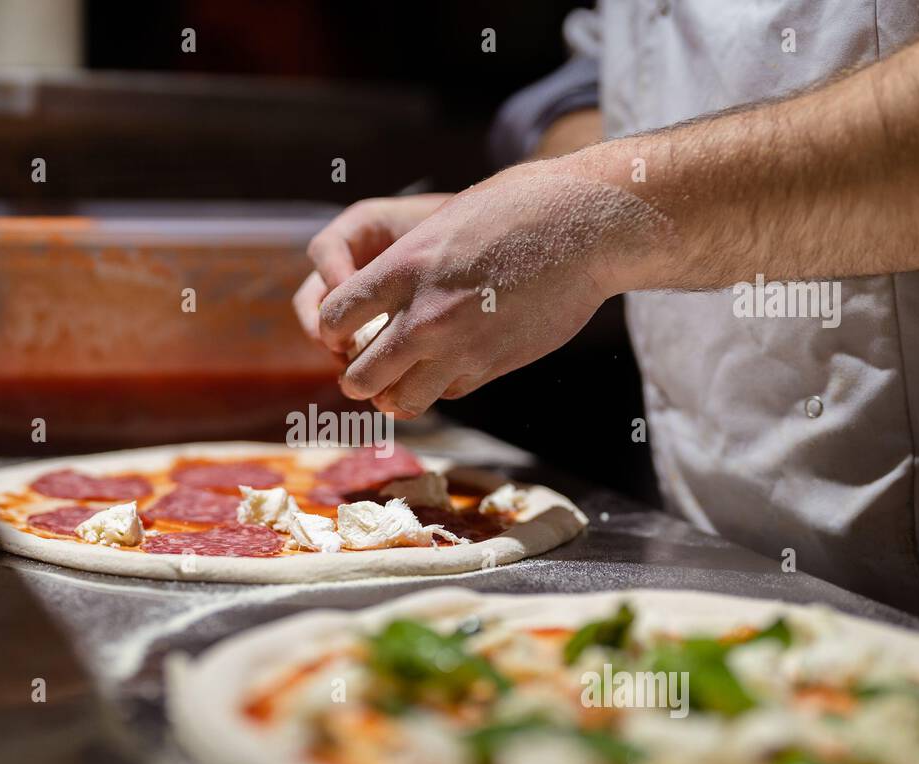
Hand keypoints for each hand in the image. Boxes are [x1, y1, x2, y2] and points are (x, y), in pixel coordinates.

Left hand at [315, 158, 665, 417]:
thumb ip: (407, 263)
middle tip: (364, 369)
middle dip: (357, 377)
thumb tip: (381, 294)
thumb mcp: (446, 222)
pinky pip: (445, 394)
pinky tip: (445, 367)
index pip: (332, 317)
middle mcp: (425, 316)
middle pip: (360, 376)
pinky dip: (438, 387)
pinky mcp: (491, 366)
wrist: (588, 226)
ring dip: (394, 394)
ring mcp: (460, 347)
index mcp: (405, 268)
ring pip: (400, 400)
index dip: (330, 328)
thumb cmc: (518, 209)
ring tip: (398, 380)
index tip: (341, 329)